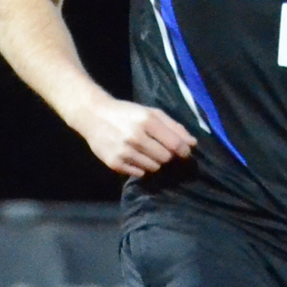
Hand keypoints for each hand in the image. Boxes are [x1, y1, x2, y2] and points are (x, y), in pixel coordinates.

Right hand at [73, 98, 194, 177]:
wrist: (93, 116)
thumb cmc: (127, 113)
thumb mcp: (151, 113)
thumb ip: (173, 127)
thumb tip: (192, 143)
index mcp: (147, 121)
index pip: (175, 144)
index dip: (184, 151)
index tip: (185, 153)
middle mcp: (136, 137)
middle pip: (166, 158)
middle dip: (167, 156)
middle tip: (160, 149)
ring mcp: (124, 151)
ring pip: (153, 168)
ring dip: (154, 162)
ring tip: (145, 151)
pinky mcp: (114, 163)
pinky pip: (139, 173)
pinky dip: (140, 167)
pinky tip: (134, 156)